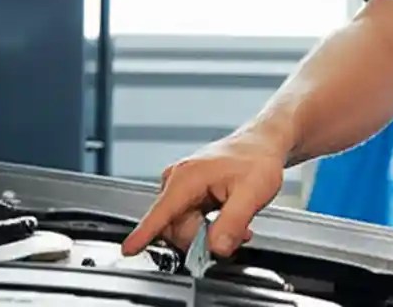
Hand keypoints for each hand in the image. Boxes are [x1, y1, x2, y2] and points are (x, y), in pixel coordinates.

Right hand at [120, 126, 289, 257]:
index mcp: (187, 178)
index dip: (144, 234)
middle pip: (175, 229)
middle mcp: (177, 180)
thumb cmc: (257, 159)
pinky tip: (228, 219)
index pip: (160, 212)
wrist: (263, 144)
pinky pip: (190, 221)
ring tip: (235, 222)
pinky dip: (209, 226)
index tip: (128, 249)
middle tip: (233, 233)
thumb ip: (232, 223)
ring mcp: (181, 187)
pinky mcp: (188, 193)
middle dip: (203, 238)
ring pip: (184, 227)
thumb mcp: (253, 193)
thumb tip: (217, 247)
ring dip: (209, 233)